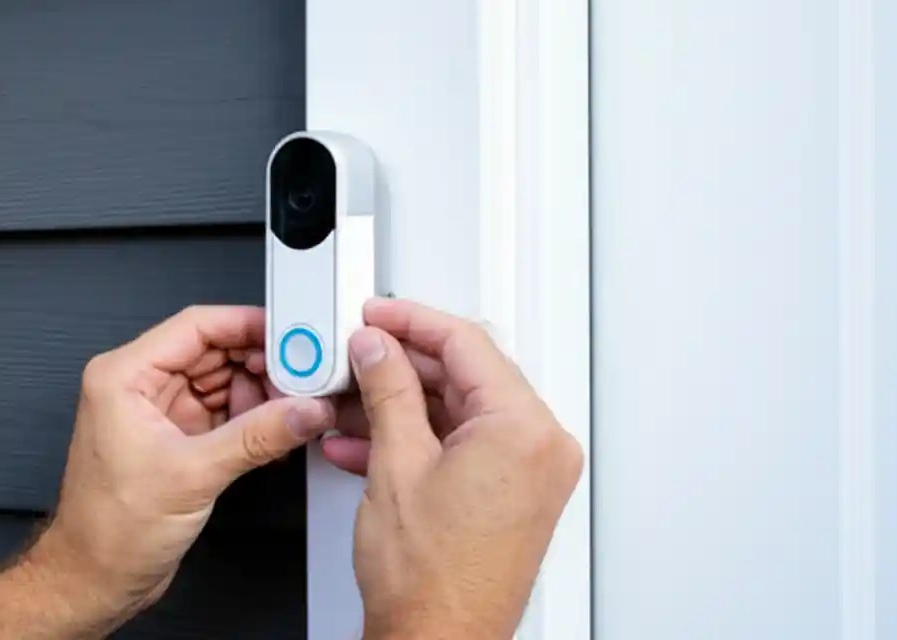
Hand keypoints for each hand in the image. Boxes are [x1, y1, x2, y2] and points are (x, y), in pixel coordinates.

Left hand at [26, 306, 335, 633]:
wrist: (95, 579)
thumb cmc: (108, 531)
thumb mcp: (193, 475)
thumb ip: (256, 437)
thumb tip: (302, 410)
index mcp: (123, 376)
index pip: (196, 326)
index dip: (248, 325)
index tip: (290, 334)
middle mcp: (138, 386)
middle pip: (214, 351)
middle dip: (262, 365)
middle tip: (303, 380)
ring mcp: (158, 412)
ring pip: (222, 382)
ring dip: (260, 395)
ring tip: (293, 411)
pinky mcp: (175, 438)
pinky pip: (223, 412)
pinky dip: (251, 420)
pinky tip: (276, 433)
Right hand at [324, 298, 582, 638]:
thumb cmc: (430, 581)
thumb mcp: (396, 464)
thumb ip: (387, 389)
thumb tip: (378, 348)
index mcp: (524, 430)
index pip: (467, 343)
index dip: (412, 321)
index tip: (378, 315)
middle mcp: (541, 447)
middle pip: (468, 372)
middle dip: (404, 363)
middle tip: (360, 352)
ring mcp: (532, 472)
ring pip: (461, 408)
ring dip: (405, 401)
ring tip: (354, 398)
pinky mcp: (515, 492)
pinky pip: (466, 441)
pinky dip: (421, 435)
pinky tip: (371, 438)